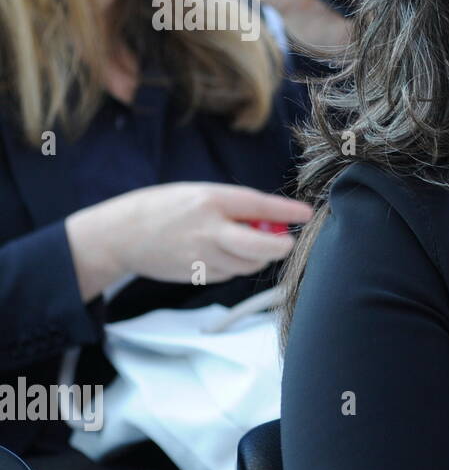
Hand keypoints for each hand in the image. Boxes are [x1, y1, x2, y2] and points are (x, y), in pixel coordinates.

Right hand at [67, 182, 313, 296]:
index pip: (258, 206)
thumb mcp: (199, 194)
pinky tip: (219, 253)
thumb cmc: (165, 208)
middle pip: (259, 247)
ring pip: (249, 264)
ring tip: (243, 242)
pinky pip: (231, 273)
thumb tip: (273, 221)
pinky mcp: (198, 275)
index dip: (286, 212)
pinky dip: (235, 265)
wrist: (122, 235)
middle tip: (287, 242)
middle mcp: (208, 230)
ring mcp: (203, 257)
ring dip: (257, 256)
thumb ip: (234, 207)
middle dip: (280, 247)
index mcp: (210, 201)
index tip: (306, 214)